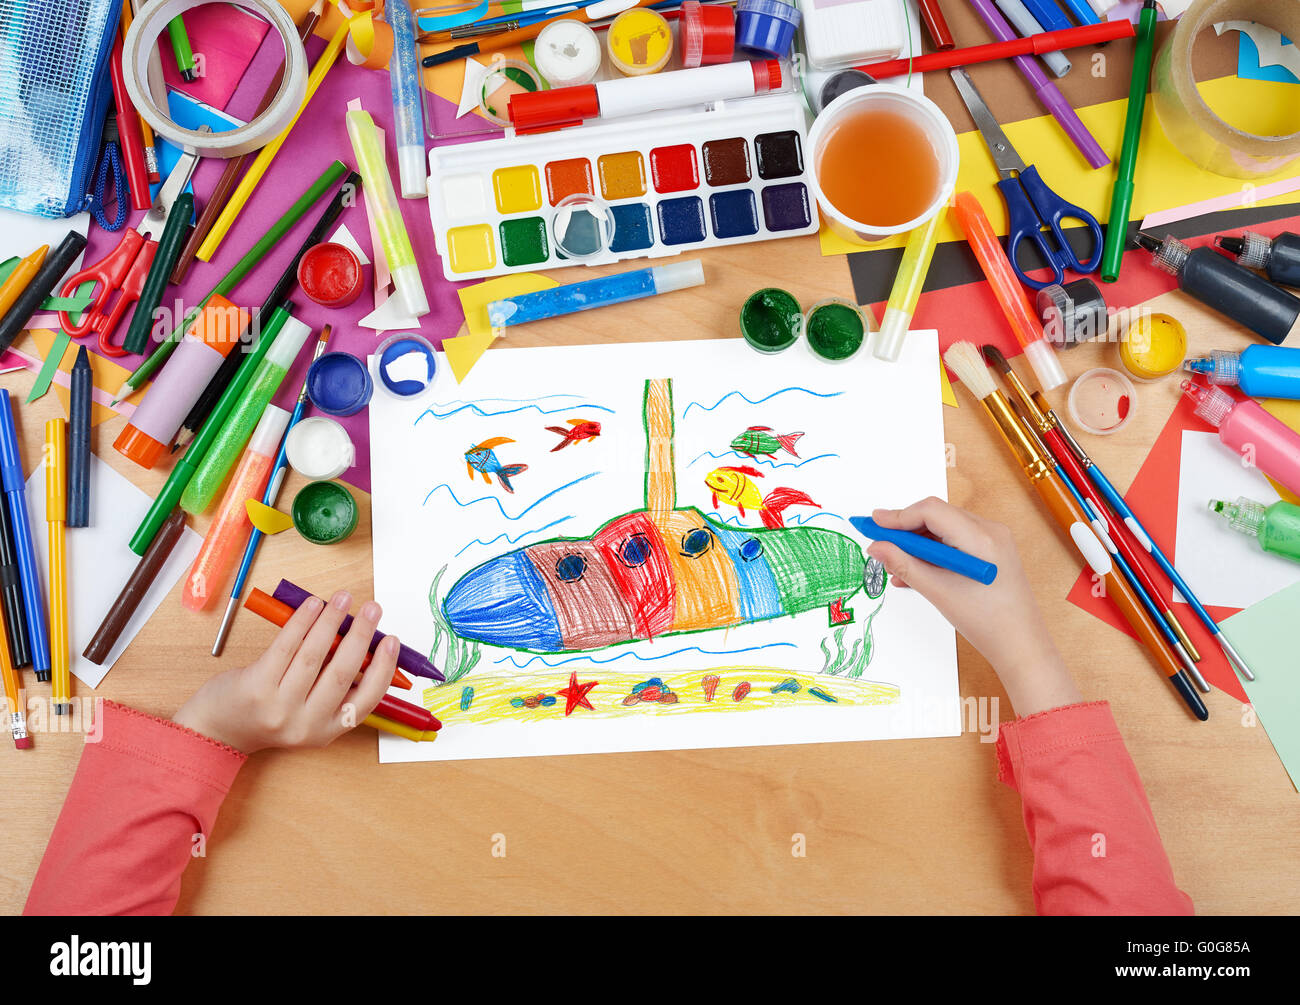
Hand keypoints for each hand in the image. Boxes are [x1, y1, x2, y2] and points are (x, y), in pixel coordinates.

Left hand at [174, 591, 398, 752]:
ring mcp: (279, 706)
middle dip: (362, 635)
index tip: (392, 640)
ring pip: (314, 656)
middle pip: (343, 672)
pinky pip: (285, 647)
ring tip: (343, 599)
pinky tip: (313, 605)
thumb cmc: (270, 713)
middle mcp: (306, 723)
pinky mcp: (256, 686)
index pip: (367, 699)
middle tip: (372, 609)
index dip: (384, 668)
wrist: (220, 729)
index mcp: (327, 730)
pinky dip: (302, 622)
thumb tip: (362, 639)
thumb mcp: (310, 711)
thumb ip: (335, 684)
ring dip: (332, 621)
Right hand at [867, 498, 1081, 717]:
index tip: (873, 524)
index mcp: (981, 538)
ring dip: (917, 544)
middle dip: (906, 530)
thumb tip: (876, 547)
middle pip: (938, 517)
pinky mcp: (992, 553)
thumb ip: (904, 565)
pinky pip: (955, 542)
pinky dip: (933, 553)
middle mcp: (991, 532)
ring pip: (944, 530)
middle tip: (879, 543)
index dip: (898, 516)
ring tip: (895, 565)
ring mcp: (994, 541)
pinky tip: (914, 572)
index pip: (931, 511)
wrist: (1021, 645)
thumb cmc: (987, 622)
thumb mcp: (938, 591)